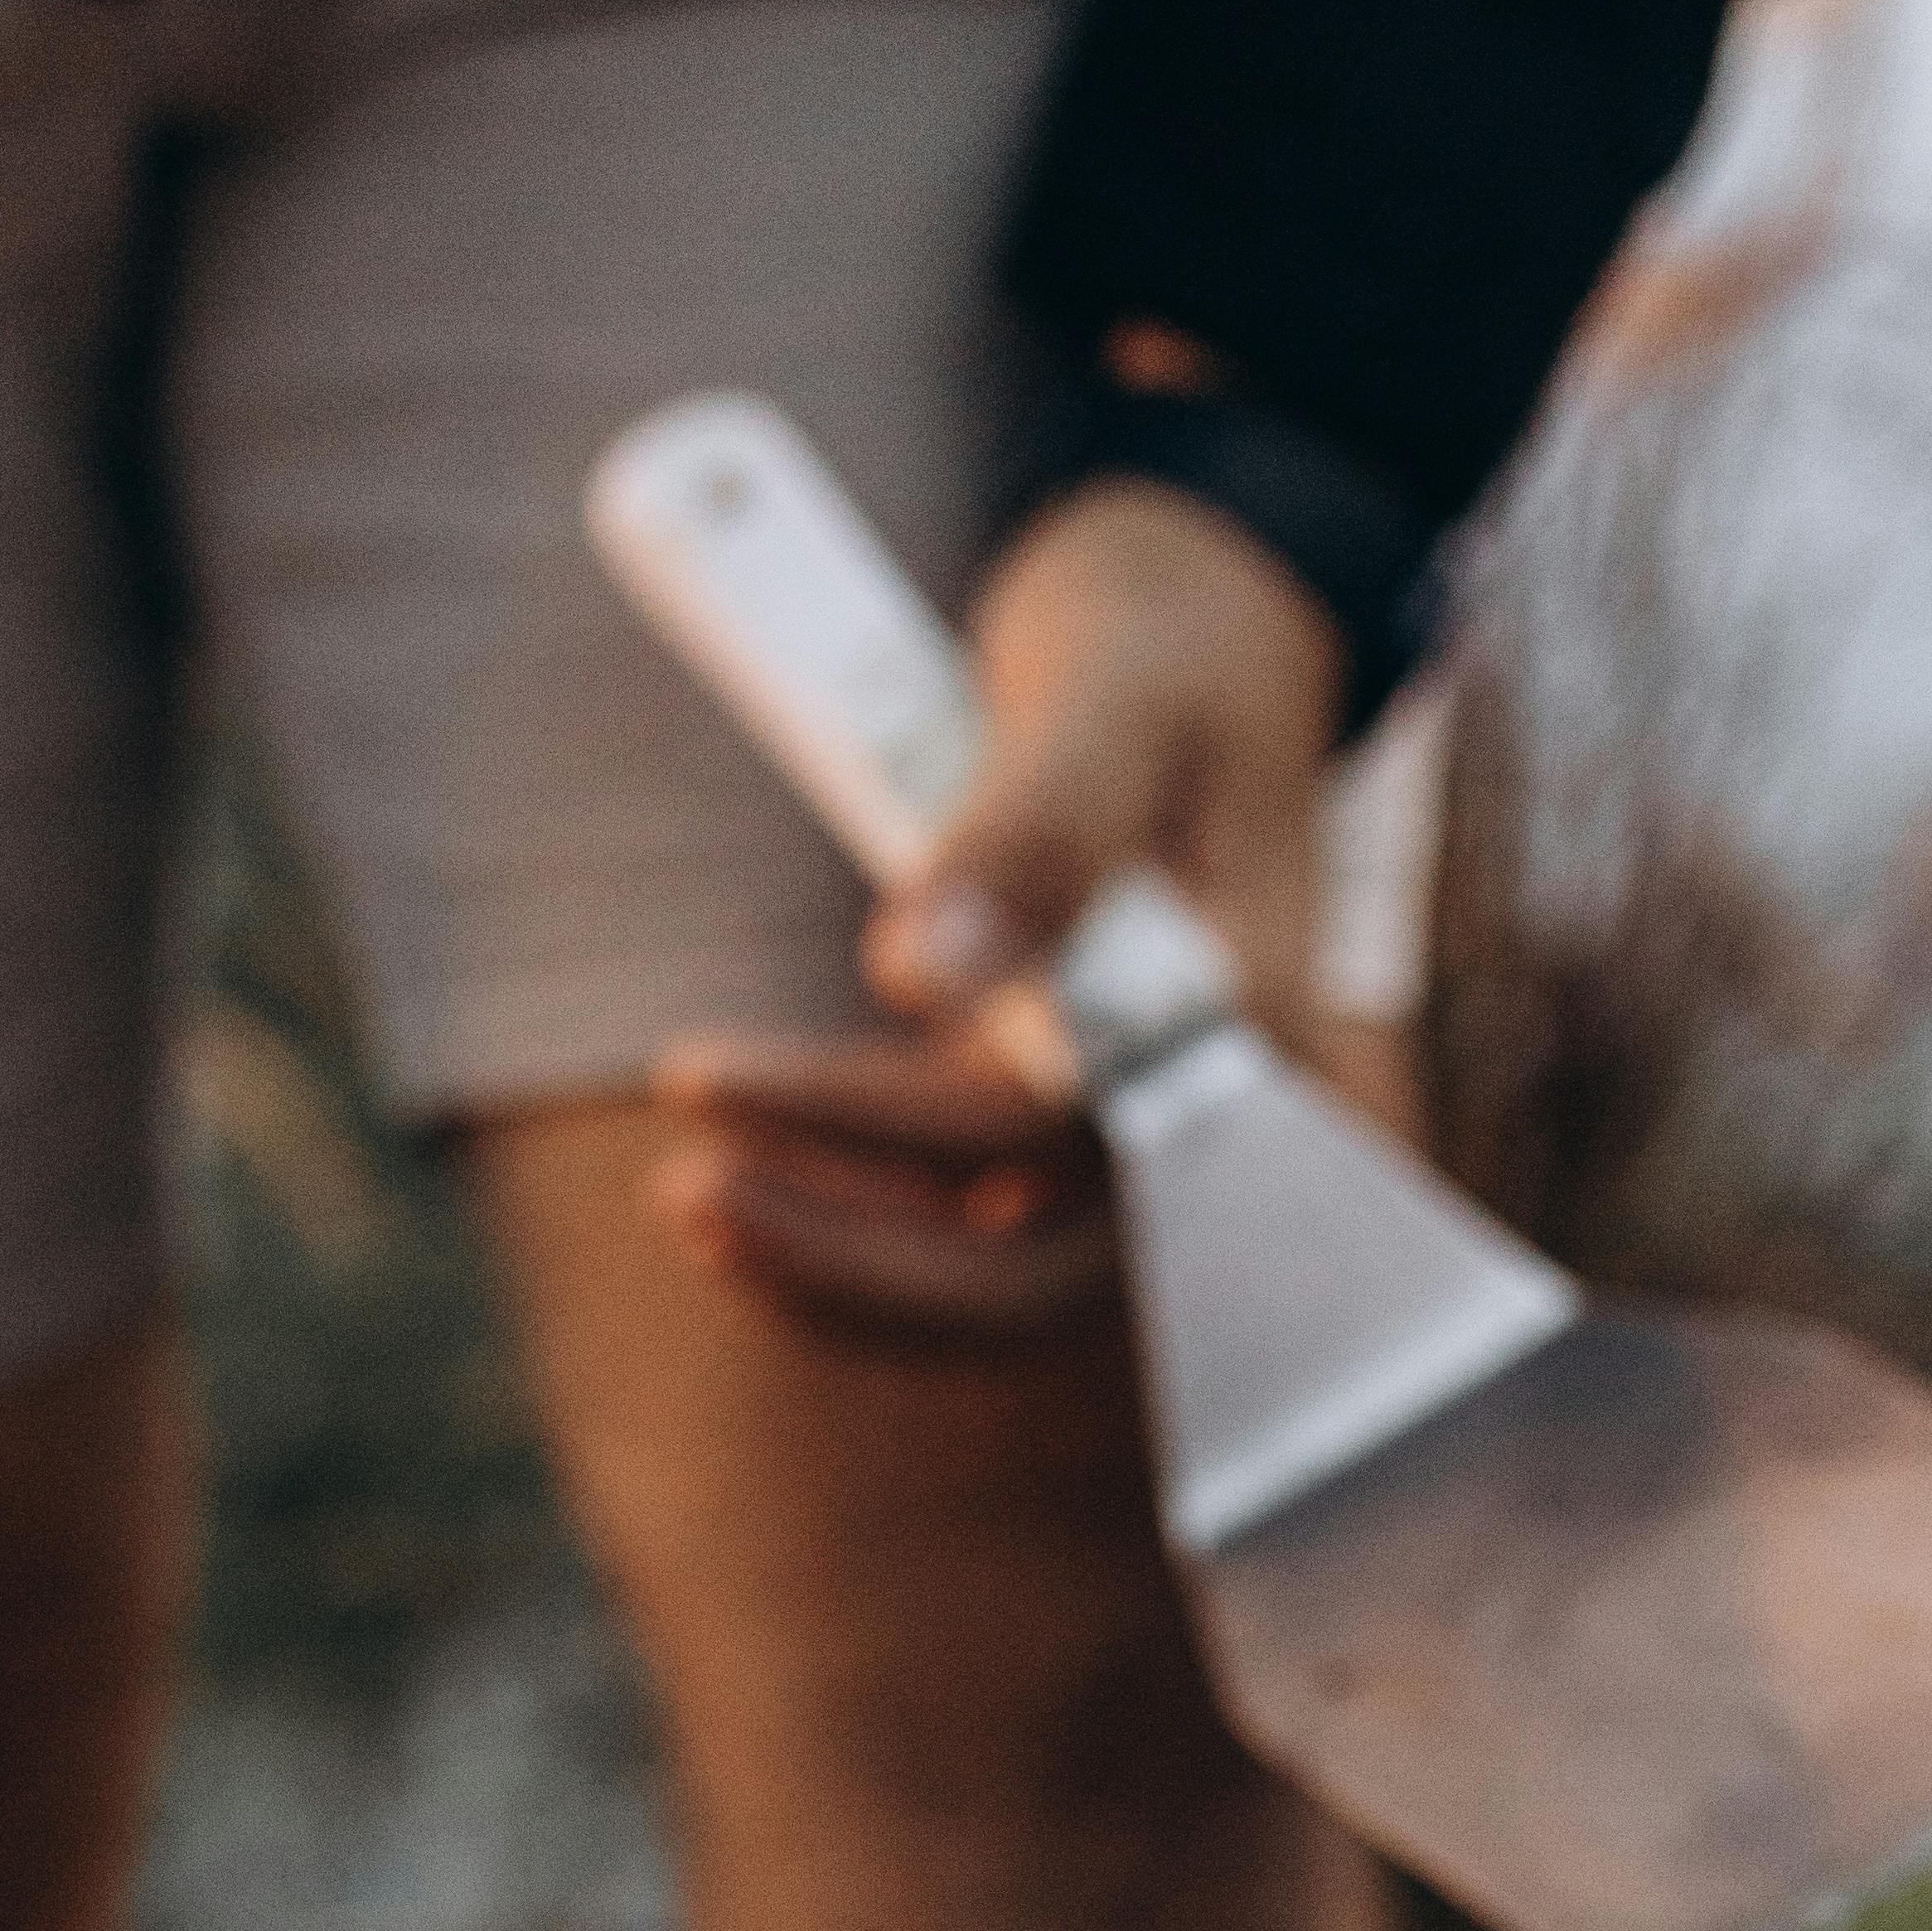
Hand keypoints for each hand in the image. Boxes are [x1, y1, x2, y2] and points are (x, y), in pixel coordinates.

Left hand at [651, 472, 1343, 1345]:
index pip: (1036, 1127)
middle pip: (1031, 1277)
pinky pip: (966, 1228)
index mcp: (1240, 1015)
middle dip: (852, 1262)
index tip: (702, 1075)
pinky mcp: (1066, 1123)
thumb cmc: (1165, 653)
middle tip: (691, 1197)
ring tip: (696, 1200)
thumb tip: (920, 973)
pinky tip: (750, 1184)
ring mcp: (1132, 1128)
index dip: (867, 1130)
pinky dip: (859, 1222)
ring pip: (992, 1277)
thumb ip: (1038, 829)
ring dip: (840, 1263)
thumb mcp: (1110, 696)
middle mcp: (1199, 1104)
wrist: (1202, 655)